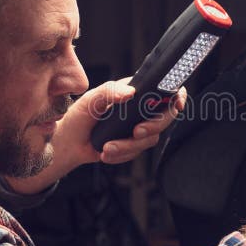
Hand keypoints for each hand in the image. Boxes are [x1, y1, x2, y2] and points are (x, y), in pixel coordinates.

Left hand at [54, 78, 186, 168]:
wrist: (69, 143)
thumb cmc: (79, 115)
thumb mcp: (91, 99)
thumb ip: (110, 91)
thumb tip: (130, 92)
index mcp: (136, 92)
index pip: (165, 90)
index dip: (177, 96)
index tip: (176, 104)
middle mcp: (141, 109)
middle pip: (164, 118)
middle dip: (153, 126)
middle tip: (135, 132)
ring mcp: (139, 128)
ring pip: (150, 139)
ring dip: (129, 146)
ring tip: (107, 147)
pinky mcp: (133, 145)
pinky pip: (137, 153)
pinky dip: (122, 155)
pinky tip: (106, 153)